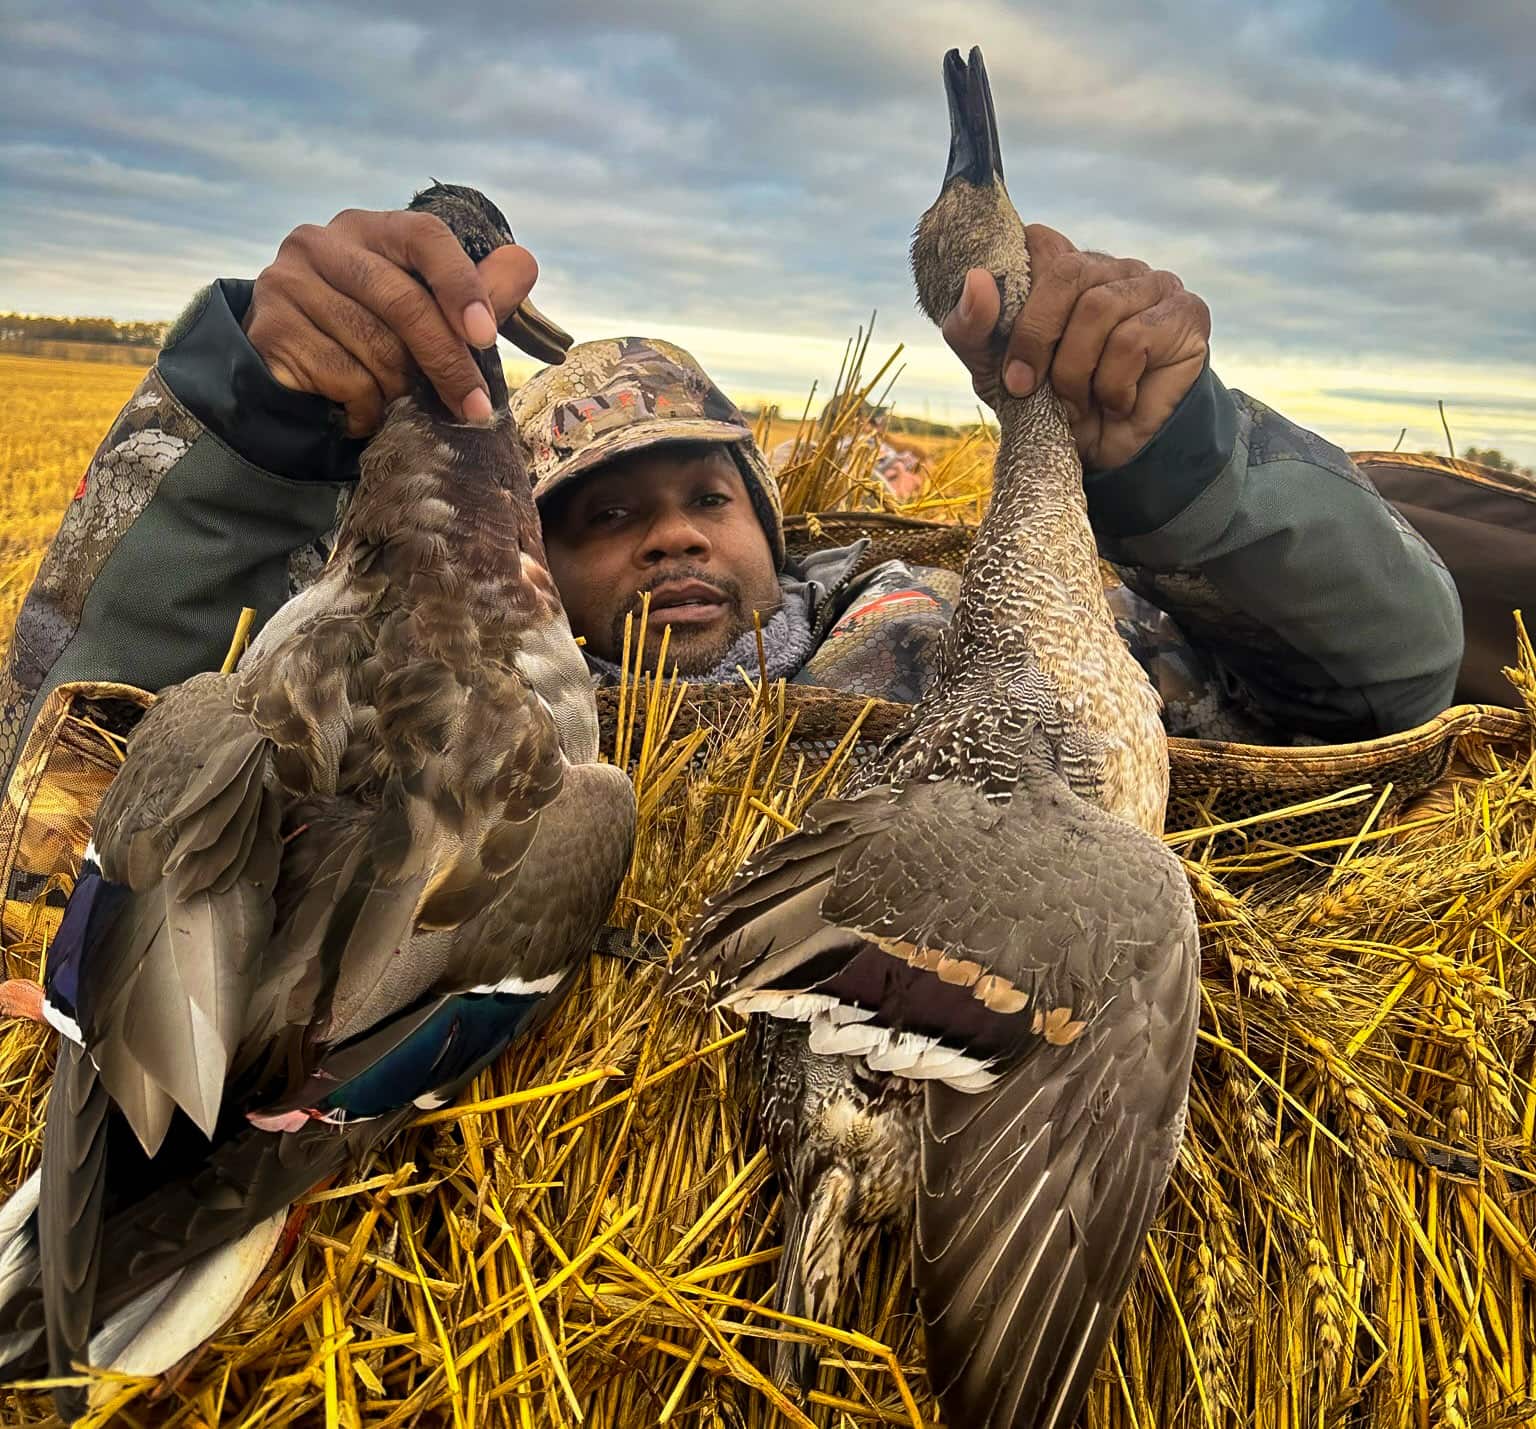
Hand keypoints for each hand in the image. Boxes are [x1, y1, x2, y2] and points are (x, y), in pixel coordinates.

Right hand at [243, 209, 539, 434]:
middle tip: (475, 406)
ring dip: (402, 388)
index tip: (486, 336)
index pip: (424, 236)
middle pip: (402, 299)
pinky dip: (366, 406)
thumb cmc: (372, 341)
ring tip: (404, 404)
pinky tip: (363, 412)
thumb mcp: (429, 314)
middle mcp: (321, 242)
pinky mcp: (270, 328)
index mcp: (370, 229)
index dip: (461, 284)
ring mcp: (288, 282)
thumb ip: (478, 292)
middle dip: (447, 361)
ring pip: (374, 343)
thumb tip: (524, 263)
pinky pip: (342, 375)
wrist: (291, 377)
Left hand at [941, 224, 1210, 470]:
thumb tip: (976, 280)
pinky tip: (1116, 403)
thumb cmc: (1051, 406)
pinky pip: (1133, 338)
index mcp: (1064, 268)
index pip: (1038, 241)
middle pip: (1068, 271)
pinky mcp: (1185, 314)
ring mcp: (1152, 284)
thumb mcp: (995, 372)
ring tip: (1075, 403)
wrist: (1106, 457)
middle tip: (1024, 386)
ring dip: (1075, 370)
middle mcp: (1109, 268)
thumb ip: (974, 328)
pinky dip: (1112, 384)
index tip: (997, 340)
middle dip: (1036, 336)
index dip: (1013, 285)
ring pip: (1099, 307)